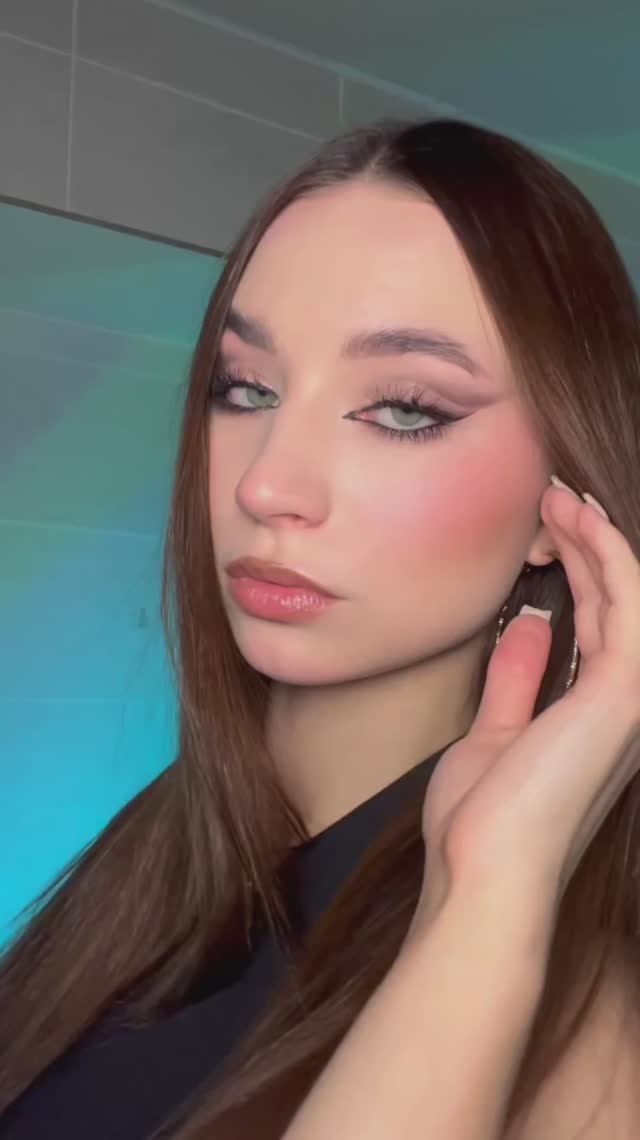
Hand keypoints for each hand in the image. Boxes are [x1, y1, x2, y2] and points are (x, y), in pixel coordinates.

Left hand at [412, 477, 639, 948]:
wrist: (481, 872)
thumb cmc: (481, 820)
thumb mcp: (495, 732)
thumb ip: (517, 680)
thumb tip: (530, 625)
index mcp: (597, 713)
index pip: (596, 622)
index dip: (572, 570)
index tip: (535, 535)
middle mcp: (626, 702)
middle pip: (613, 600)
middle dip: (582, 545)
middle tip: (546, 498)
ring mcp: (633, 696)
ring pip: (626, 592)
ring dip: (595, 537)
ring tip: (556, 495)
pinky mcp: (626, 691)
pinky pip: (627, 600)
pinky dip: (606, 552)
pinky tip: (576, 518)